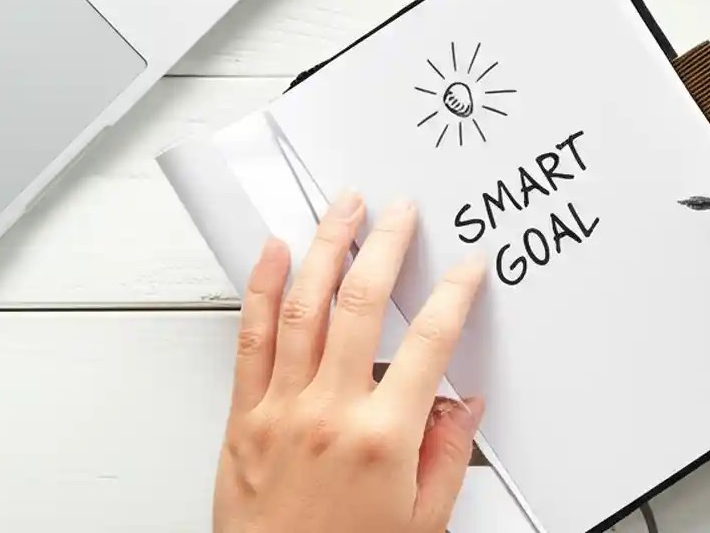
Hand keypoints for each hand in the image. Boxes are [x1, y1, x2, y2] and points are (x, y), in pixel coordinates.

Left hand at [214, 192, 485, 532]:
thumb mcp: (423, 521)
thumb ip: (447, 456)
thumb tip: (463, 406)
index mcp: (383, 436)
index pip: (428, 342)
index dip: (453, 295)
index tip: (465, 270)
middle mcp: (330, 411)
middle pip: (361, 304)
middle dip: (386, 245)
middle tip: (400, 211)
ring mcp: (282, 408)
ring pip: (304, 305)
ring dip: (326, 246)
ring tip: (343, 209)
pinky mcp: (244, 416)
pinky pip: (252, 337)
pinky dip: (262, 287)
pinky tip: (274, 254)